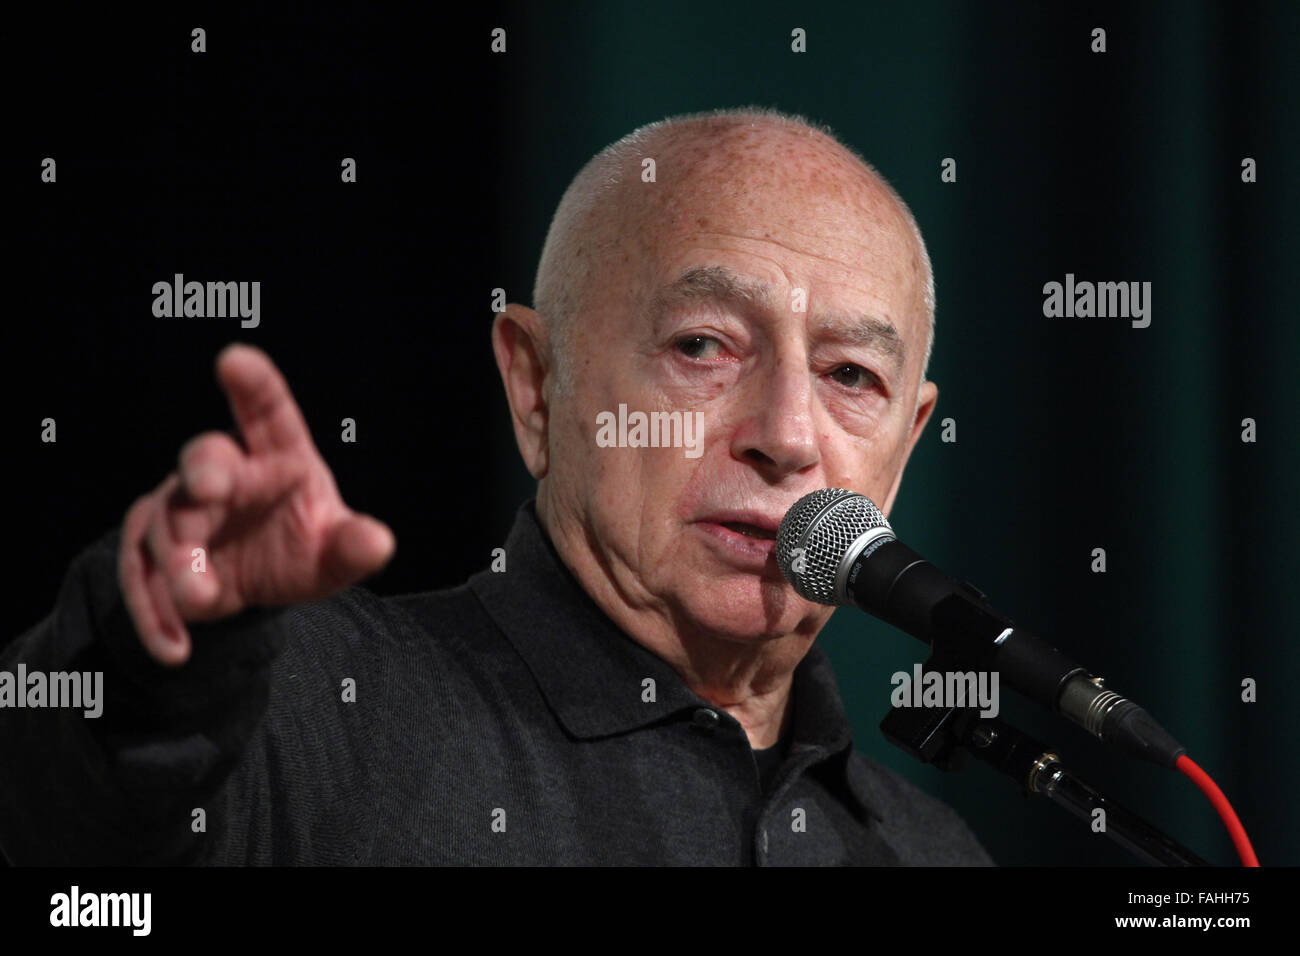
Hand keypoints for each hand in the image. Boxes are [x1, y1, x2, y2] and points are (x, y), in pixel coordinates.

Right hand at [118, 343, 394, 665]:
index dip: (254, 385)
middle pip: (204, 459)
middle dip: (203, 468)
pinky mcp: (151, 552)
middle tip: (208, 486)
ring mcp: (180, 509)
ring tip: (200, 601)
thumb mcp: (335, 554)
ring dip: (180, 563)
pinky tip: (175, 647)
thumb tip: (380, 541)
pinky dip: (155, 613)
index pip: (267, 413)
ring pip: (167, 525)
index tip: (237, 359)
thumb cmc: (302, 546)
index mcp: (278, 456)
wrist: (258, 583)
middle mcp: (225, 473)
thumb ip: (354, 546)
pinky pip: (143, 578)